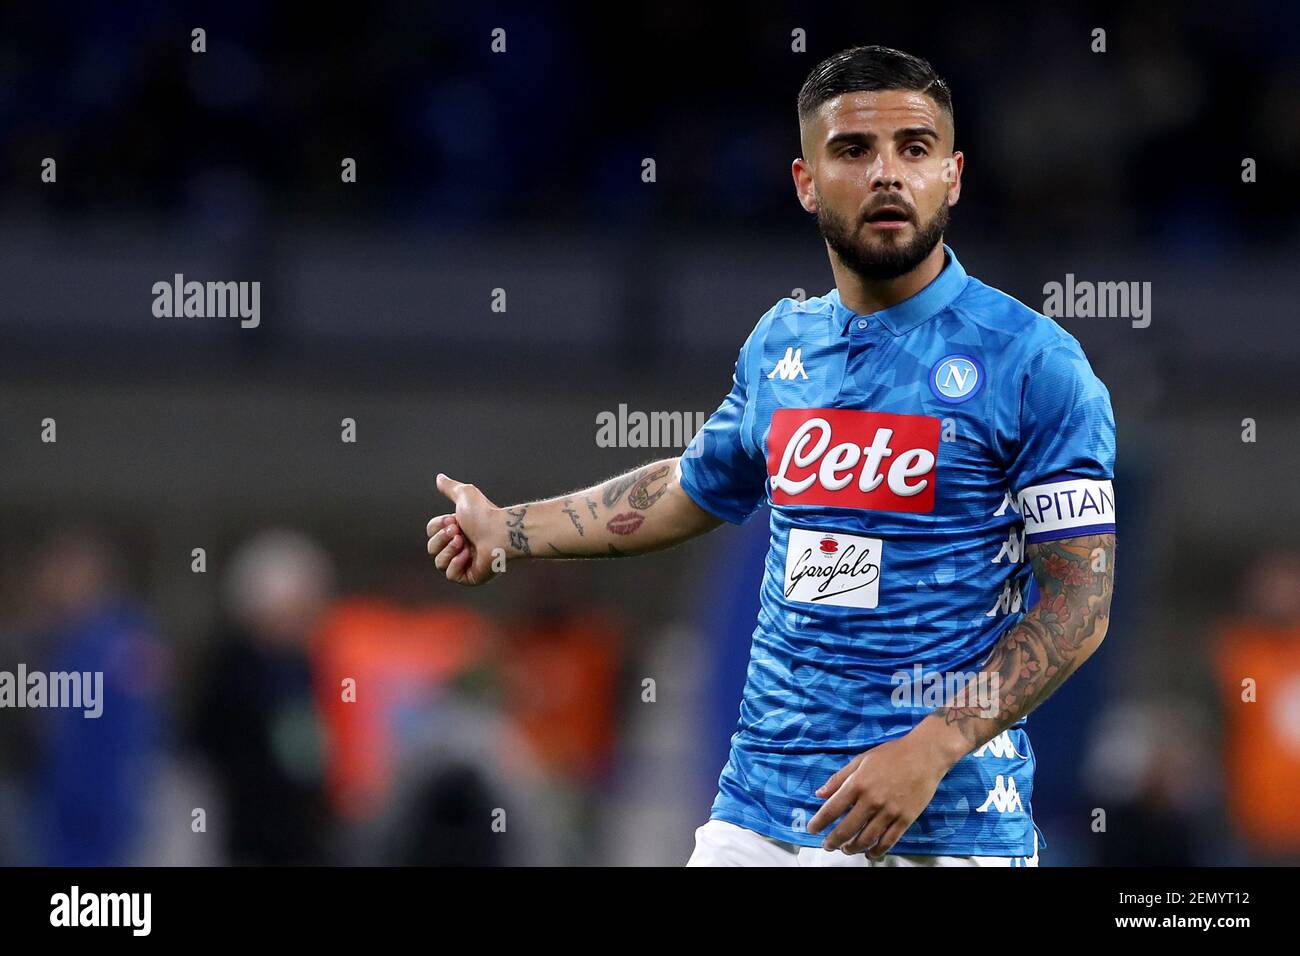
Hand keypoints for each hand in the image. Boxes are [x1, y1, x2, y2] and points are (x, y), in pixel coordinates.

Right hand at [426, 473, 506, 585]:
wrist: (501, 531)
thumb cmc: (485, 513)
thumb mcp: (464, 495)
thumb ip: (450, 487)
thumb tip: (439, 477)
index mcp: (455, 530)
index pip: (431, 532)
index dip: (438, 527)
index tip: (453, 520)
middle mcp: (458, 547)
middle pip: (431, 548)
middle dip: (442, 539)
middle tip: (459, 531)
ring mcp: (464, 563)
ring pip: (439, 563)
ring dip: (449, 550)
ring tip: (465, 543)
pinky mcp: (470, 577)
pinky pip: (450, 575)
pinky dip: (456, 564)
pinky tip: (468, 556)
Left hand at [806, 729, 955, 858]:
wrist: (924, 755)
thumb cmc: (891, 754)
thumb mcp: (861, 759)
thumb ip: (839, 778)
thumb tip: (819, 794)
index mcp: (858, 784)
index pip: (832, 809)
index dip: (819, 822)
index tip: (812, 830)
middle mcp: (871, 801)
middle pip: (847, 829)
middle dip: (833, 841)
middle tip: (827, 845)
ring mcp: (889, 812)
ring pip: (866, 839)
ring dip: (853, 848)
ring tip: (846, 849)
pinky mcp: (905, 819)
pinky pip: (888, 841)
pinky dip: (877, 851)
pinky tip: (869, 853)